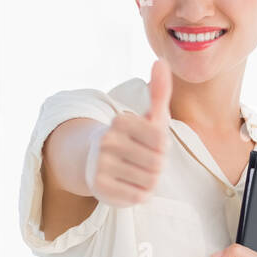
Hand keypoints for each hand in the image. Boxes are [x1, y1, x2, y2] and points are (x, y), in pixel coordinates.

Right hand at [83, 57, 171, 207]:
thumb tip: (161, 60)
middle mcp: (106, 142)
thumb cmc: (132, 138)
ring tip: (135, 173)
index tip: (150, 144)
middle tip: (142, 161)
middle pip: (157, 163)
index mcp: (120, 121)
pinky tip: (129, 185)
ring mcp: (100, 165)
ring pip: (150, 181)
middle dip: (157, 165)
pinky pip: (138, 196)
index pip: (161, 141)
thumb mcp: (148, 116)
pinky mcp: (99, 188)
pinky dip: (139, 193)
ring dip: (149, 180)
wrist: (94, 161)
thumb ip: (159, 91)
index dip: (162, 147)